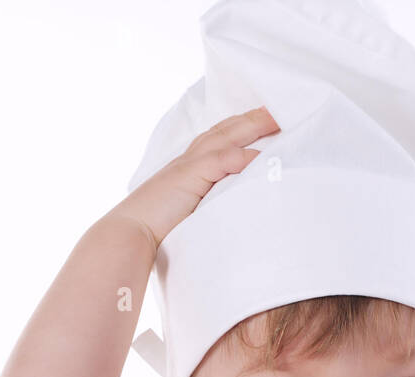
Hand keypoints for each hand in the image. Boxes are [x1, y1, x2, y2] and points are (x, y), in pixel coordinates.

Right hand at [110, 106, 279, 249]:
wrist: (131, 232)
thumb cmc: (158, 226)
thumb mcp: (192, 207)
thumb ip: (211, 197)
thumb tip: (236, 198)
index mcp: (190, 163)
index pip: (222, 136)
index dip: (245, 126)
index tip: (269, 118)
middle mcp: (191, 157)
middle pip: (229, 129)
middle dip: (256, 117)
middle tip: (283, 107)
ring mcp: (190, 164)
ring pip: (227, 136)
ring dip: (253, 125)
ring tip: (279, 119)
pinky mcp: (190, 176)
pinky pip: (222, 161)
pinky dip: (242, 157)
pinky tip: (262, 155)